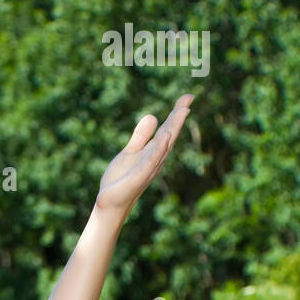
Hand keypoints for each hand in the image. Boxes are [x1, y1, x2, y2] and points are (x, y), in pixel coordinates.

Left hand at [95, 94, 193, 217]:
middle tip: (188, 99)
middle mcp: (155, 159)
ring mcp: (148, 168)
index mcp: (153, 152)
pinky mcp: (138, 177)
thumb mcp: (131, 152)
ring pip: (163, 146)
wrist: (110, 202)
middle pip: (169, 134)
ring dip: (172, 129)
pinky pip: (150, 161)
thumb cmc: (122, 179)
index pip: (167, 129)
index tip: (187, 96)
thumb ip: (141, 136)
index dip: (177, 113)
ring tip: (181, 111)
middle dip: (178, 117)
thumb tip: (153, 116)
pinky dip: (158, 149)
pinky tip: (164, 136)